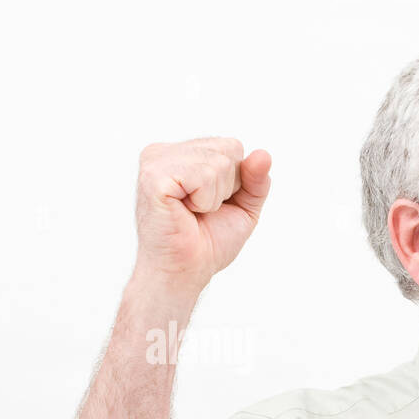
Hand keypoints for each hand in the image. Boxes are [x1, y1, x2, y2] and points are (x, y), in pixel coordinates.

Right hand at [132, 137, 270, 293]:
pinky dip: (204, 201)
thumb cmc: (208, 242)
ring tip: (192, 212)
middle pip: (228, 150)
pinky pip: (203, 176)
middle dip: (227, 188)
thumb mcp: (244, 207)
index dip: (237, 182)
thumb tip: (264, 154)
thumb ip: (256, 180)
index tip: (213, 204)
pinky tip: (185, 211)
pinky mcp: (154, 176)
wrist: (186, 271)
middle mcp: (164, 151)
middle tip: (202, 211)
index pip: (232, 146)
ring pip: (218, 163)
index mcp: (181, 154)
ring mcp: (155, 161)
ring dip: (215, 197)